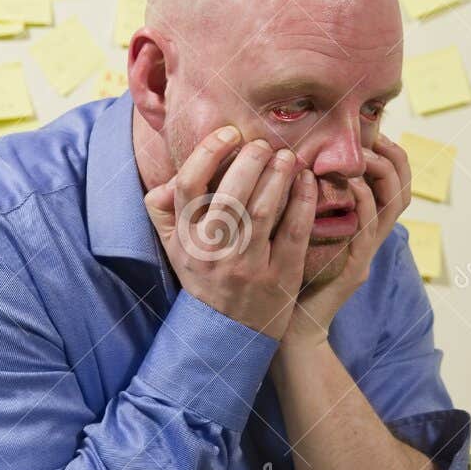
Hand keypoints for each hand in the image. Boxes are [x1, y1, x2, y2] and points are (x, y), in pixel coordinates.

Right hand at [144, 126, 318, 340]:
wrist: (227, 335)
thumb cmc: (203, 279)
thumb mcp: (174, 249)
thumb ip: (163, 212)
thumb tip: (167, 179)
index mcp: (187, 239)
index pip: (188, 186)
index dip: (208, 153)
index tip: (229, 133)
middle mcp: (214, 252)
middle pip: (229, 195)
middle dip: (250, 161)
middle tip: (264, 144)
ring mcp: (247, 266)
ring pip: (263, 210)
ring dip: (278, 175)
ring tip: (287, 156)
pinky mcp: (279, 277)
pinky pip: (294, 232)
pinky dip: (303, 202)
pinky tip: (307, 181)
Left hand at [278, 133, 411, 353]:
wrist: (289, 328)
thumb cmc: (287, 276)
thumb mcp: (299, 230)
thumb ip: (304, 200)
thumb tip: (288, 162)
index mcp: (362, 227)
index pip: (391, 182)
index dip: (388, 153)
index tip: (370, 130)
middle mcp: (371, 238)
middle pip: (402, 188)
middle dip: (392, 156)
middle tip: (372, 135)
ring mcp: (366, 254)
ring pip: (393, 204)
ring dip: (379, 172)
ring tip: (361, 153)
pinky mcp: (355, 269)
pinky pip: (369, 229)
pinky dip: (363, 201)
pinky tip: (348, 184)